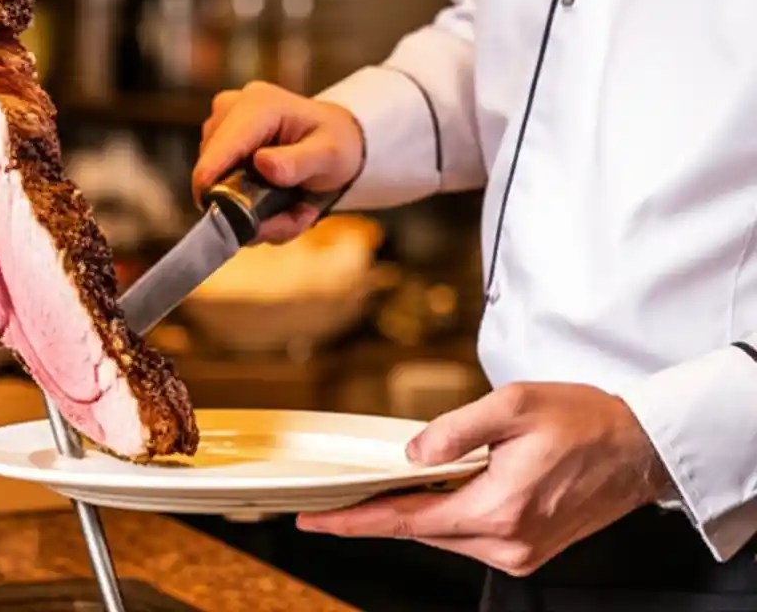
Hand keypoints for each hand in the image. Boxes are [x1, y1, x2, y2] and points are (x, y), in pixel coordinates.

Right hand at [193, 81, 364, 243]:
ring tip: (289, 210)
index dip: (210, 176)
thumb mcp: (331, 155)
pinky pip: (219, 181)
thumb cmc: (337, 144)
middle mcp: (231, 109)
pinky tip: (275, 200)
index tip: (205, 207)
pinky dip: (245, 202)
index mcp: (259, 106)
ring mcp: (220, 125)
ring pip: (215, 179)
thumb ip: (299, 162)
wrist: (334, 139)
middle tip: (289, 221)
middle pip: (213, 168)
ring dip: (248, 208)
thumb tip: (262, 164)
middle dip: (243, 205)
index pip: (223, 144)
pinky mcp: (217, 142)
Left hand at [297, 383, 671, 575]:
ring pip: (444, 534)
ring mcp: (520, 552)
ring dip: (415, 511)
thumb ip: (454, 429)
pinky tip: (436, 492)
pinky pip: (469, 536)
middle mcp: (506, 543)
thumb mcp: (513, 405)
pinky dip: (445, 515)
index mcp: (497, 509)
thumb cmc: (586, 421)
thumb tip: (411, 455)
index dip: (353, 522)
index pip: (406, 521)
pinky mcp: (529, 550)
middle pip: (421, 530)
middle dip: (377, 512)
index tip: (314, 522)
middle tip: (336, 496)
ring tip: (384, 486)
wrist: (643, 449)